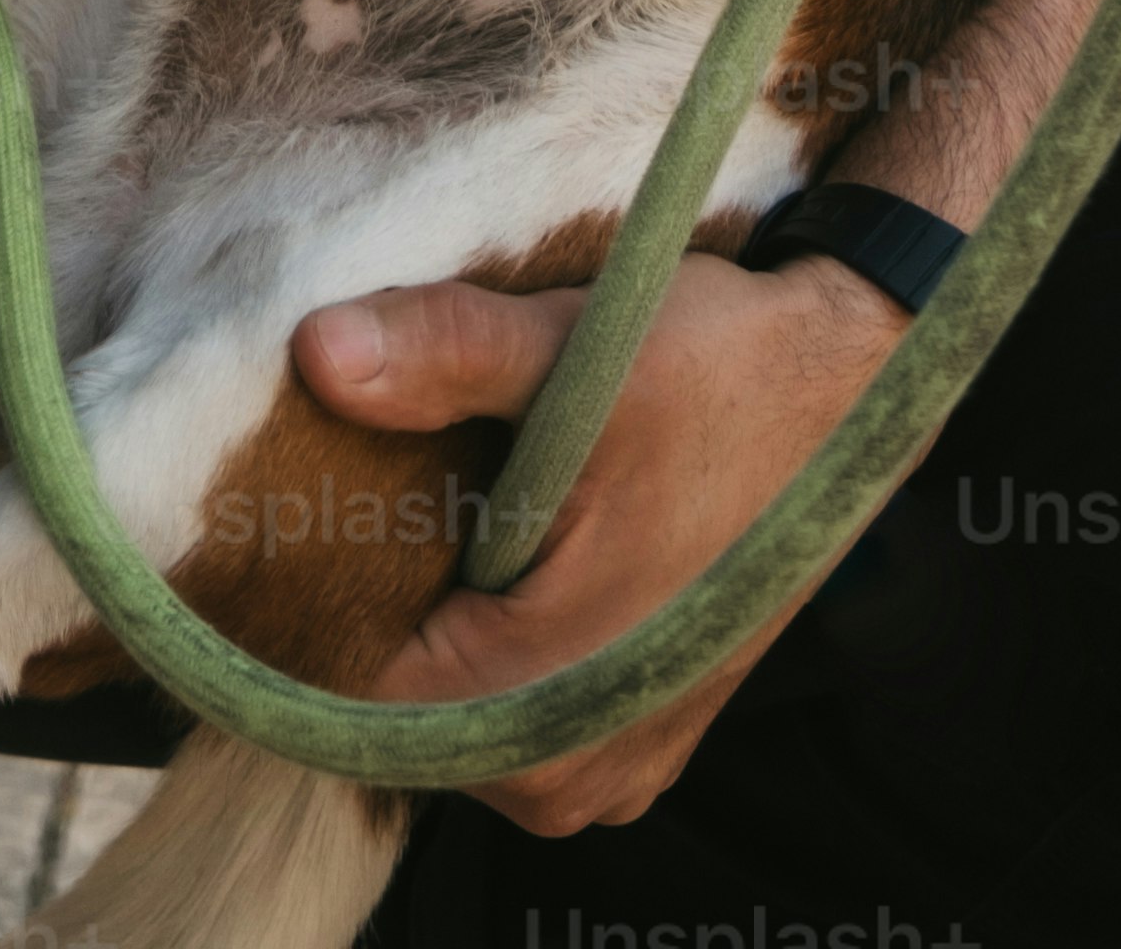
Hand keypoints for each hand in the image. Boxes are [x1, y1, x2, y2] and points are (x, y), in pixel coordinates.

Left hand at [288, 249, 900, 827]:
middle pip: (390, 709)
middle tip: (341, 483)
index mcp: (542, 701)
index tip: (273, 513)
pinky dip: (479, 635)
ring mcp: (604, 767)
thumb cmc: (722, 372)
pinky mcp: (629, 740)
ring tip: (425, 500)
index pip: (342, 694)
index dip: (297, 599)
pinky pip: (506, 711)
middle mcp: (569, 773)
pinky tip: (484, 543)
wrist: (848, 389)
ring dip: (423, 617)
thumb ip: (444, 354)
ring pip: (447, 711)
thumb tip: (317, 353)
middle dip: (362, 602)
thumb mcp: (578, 347)